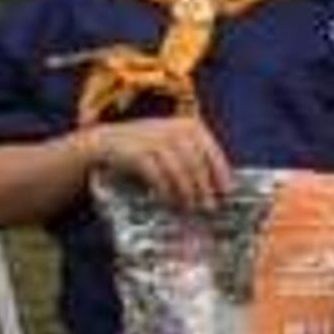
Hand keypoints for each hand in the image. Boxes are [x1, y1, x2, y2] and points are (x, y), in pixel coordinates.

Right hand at [87, 117, 230, 209]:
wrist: (107, 141)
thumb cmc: (148, 147)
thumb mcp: (174, 145)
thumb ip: (194, 158)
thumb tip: (217, 187)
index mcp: (189, 126)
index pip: (212, 151)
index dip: (221, 173)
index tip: (227, 192)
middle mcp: (174, 129)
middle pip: (197, 163)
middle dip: (204, 188)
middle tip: (210, 207)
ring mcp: (154, 139)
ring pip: (179, 171)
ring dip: (187, 192)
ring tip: (191, 207)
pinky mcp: (137, 153)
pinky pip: (158, 176)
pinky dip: (166, 191)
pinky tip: (170, 202)